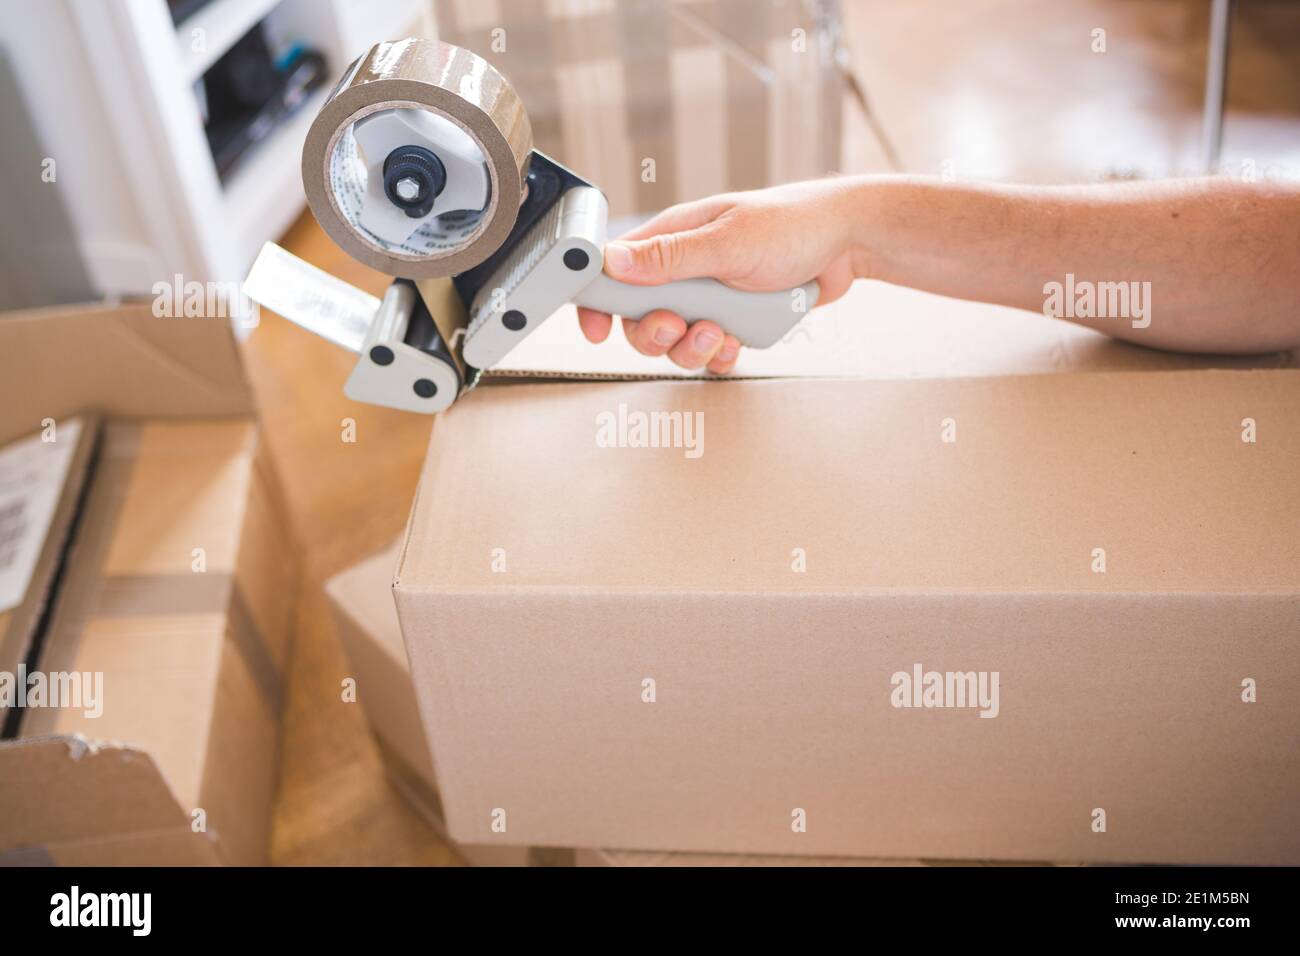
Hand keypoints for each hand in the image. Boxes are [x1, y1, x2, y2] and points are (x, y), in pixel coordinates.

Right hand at [577, 178, 863, 371]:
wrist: (847, 243)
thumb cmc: (792, 225)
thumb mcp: (726, 241)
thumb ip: (669, 257)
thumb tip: (613, 261)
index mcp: (672, 239)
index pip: (615, 271)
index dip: (599, 302)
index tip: (597, 329)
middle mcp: (685, 269)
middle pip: (640, 317)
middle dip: (655, 333)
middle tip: (678, 326)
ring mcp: (710, 295)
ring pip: (676, 340)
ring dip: (692, 347)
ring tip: (720, 334)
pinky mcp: (733, 318)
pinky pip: (711, 351)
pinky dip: (720, 355)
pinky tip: (737, 342)